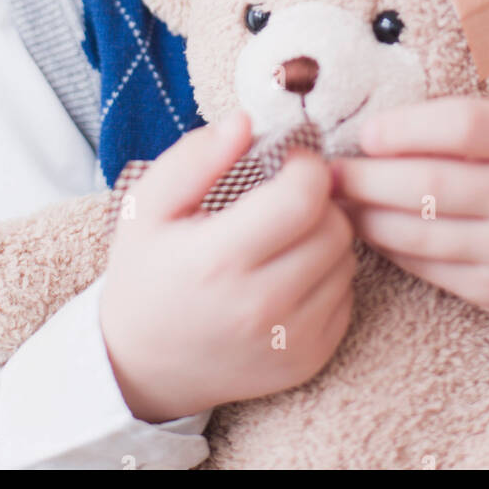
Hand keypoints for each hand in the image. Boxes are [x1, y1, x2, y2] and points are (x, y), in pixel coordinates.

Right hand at [99, 110, 356, 422]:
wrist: (142, 367)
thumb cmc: (145, 274)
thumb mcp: (145, 207)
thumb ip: (194, 158)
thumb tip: (246, 122)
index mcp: (219, 260)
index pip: (303, 197)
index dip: (305, 166)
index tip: (287, 162)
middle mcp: (261, 306)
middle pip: (334, 227)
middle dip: (317, 200)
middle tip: (285, 198)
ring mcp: (289, 341)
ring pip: (347, 261)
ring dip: (324, 238)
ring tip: (284, 237)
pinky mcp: (308, 362)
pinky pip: (346, 298)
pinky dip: (327, 278)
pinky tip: (290, 274)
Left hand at [329, 97, 488, 359]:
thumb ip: (469, 124)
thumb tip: (379, 126)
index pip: (464, 127)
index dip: (406, 128)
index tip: (367, 132)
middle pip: (429, 186)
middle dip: (365, 178)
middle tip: (326, 170)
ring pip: (419, 233)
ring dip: (365, 215)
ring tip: (335, 200)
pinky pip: (427, 268)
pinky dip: (390, 247)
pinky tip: (368, 229)